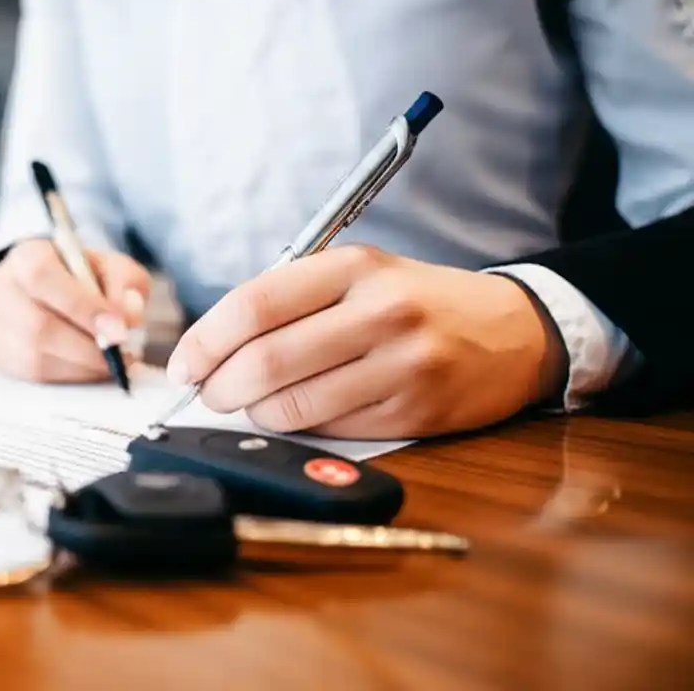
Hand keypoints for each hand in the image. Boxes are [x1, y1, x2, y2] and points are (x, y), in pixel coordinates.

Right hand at [0, 239, 149, 382]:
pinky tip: (89, 367)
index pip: (42, 277)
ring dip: (80, 365)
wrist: (52, 290)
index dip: (81, 306)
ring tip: (109, 362)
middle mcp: (0, 287)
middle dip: (85, 347)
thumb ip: (126, 284)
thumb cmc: (83, 277)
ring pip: (33, 355)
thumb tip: (127, 320)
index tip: (118, 329)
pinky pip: (32, 374)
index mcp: (25, 254)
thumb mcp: (112, 267)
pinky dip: (68, 375)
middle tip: (120, 354)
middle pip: (36, 325)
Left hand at [166, 245, 567, 438]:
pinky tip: (293, 415)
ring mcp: (402, 365)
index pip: (255, 304)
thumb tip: (213, 347)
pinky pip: (330, 430)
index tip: (183, 363)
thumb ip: (291, 300)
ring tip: (246, 404)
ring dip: (253, 412)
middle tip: (206, 393)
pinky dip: (296, 428)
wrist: (512, 332)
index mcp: (356, 267)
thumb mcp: (359, 274)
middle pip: (266, 360)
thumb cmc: (415, 302)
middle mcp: (381, 311)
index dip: (205, 340)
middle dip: (219, 386)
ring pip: (293, 405)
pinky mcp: (414, 412)